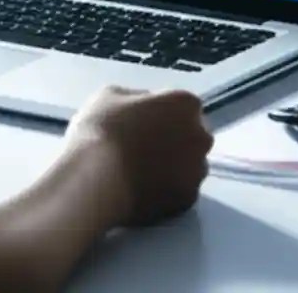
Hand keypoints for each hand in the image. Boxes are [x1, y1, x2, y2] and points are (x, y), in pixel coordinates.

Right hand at [66, 86, 213, 226]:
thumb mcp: (109, 96)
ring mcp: (197, 171)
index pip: (180, 104)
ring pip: (188, 166)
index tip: (139, 121)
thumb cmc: (102, 131)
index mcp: (185, 104)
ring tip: (138, 173)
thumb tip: (141, 106)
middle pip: (190, 135)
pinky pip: (178, 191)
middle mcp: (201, 136)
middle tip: (141, 146)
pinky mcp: (188, 200)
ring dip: (171, 166)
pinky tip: (141, 190)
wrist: (96, 182)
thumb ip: (135, 98)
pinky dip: (165, 190)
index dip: (158, 112)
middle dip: (172, 139)